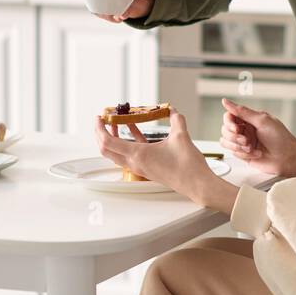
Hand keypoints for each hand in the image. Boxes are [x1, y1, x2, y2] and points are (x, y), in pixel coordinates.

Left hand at [94, 109, 227, 207]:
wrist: (196, 184)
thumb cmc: (187, 165)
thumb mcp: (181, 136)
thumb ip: (176, 120)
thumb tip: (173, 110)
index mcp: (138, 154)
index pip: (108, 142)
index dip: (100, 129)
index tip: (100, 117)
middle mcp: (135, 162)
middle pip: (107, 149)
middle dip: (101, 133)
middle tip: (104, 120)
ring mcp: (140, 166)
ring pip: (117, 152)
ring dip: (114, 138)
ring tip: (118, 122)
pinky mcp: (147, 168)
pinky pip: (130, 153)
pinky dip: (128, 141)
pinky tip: (134, 129)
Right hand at [220, 98, 295, 177]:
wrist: (288, 158)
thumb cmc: (280, 138)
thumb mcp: (262, 121)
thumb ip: (242, 112)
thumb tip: (226, 101)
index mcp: (250, 119)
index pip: (229, 116)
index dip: (229, 122)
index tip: (237, 128)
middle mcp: (246, 129)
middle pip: (225, 129)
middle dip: (234, 137)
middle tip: (246, 140)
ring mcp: (244, 142)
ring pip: (226, 142)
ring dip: (238, 146)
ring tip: (251, 148)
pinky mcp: (244, 154)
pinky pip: (234, 153)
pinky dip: (244, 154)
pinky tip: (257, 154)